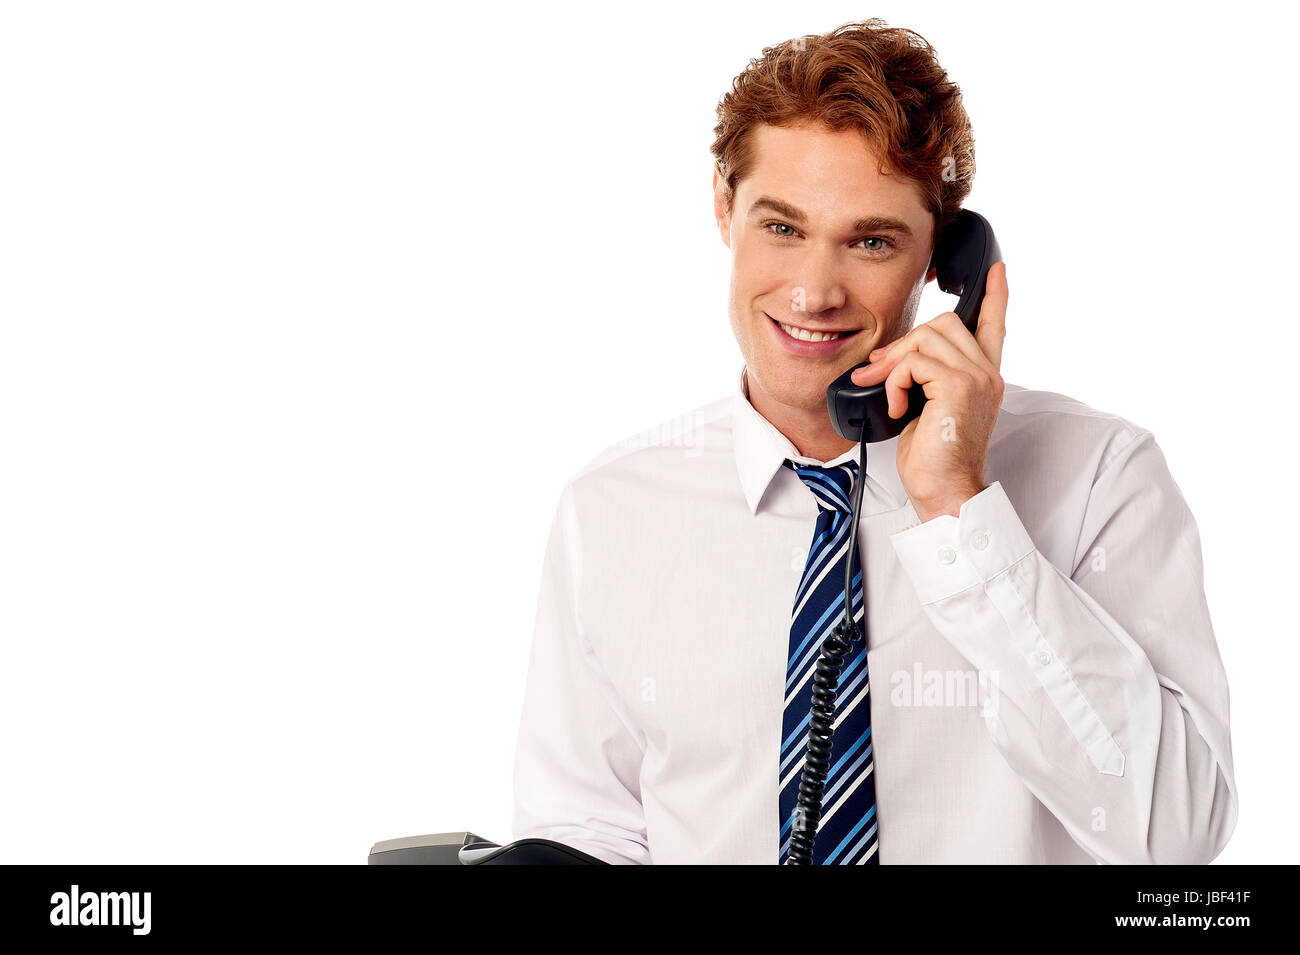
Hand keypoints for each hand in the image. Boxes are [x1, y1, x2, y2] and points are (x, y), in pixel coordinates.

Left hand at [849, 262, 1007, 522]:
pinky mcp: (958, 387)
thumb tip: (887, 359)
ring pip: (927, 337)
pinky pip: (914, 362)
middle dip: (904, 343)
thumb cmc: (933, 460)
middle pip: (944, 322)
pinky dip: (894, 382)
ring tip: (886, 392)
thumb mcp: (926, 409)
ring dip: (894, 363)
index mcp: (984, 377)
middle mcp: (987, 373)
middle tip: (879, 371)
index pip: (994, 325)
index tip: (997, 269)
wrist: (944, 491)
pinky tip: (896, 406)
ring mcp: (976, 378)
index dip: (995, 296)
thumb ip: (923, 379)